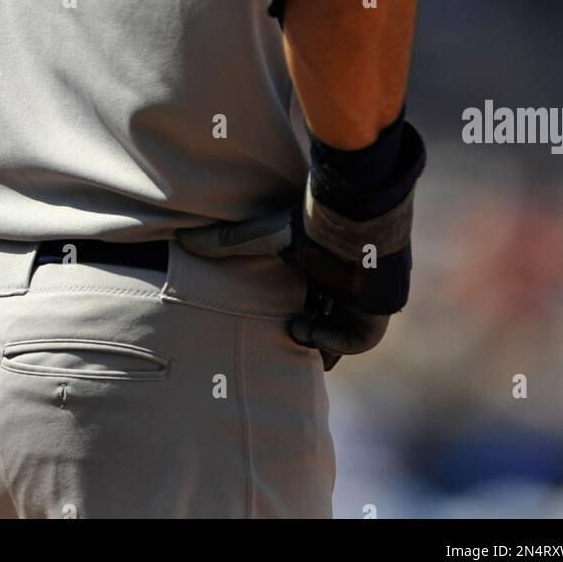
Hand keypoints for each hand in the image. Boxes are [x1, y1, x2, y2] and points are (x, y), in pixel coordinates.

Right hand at [178, 202, 409, 365]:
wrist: (354, 217)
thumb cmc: (311, 223)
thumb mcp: (263, 237)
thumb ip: (227, 242)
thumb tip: (184, 238)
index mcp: (322, 267)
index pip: (307, 300)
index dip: (290, 315)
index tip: (269, 323)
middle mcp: (344, 283)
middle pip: (325, 318)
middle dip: (304, 335)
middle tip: (278, 344)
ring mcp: (362, 297)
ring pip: (342, 333)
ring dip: (318, 343)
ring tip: (291, 336)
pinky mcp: (378, 311)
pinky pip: (360, 340)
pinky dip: (335, 341)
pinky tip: (309, 329)